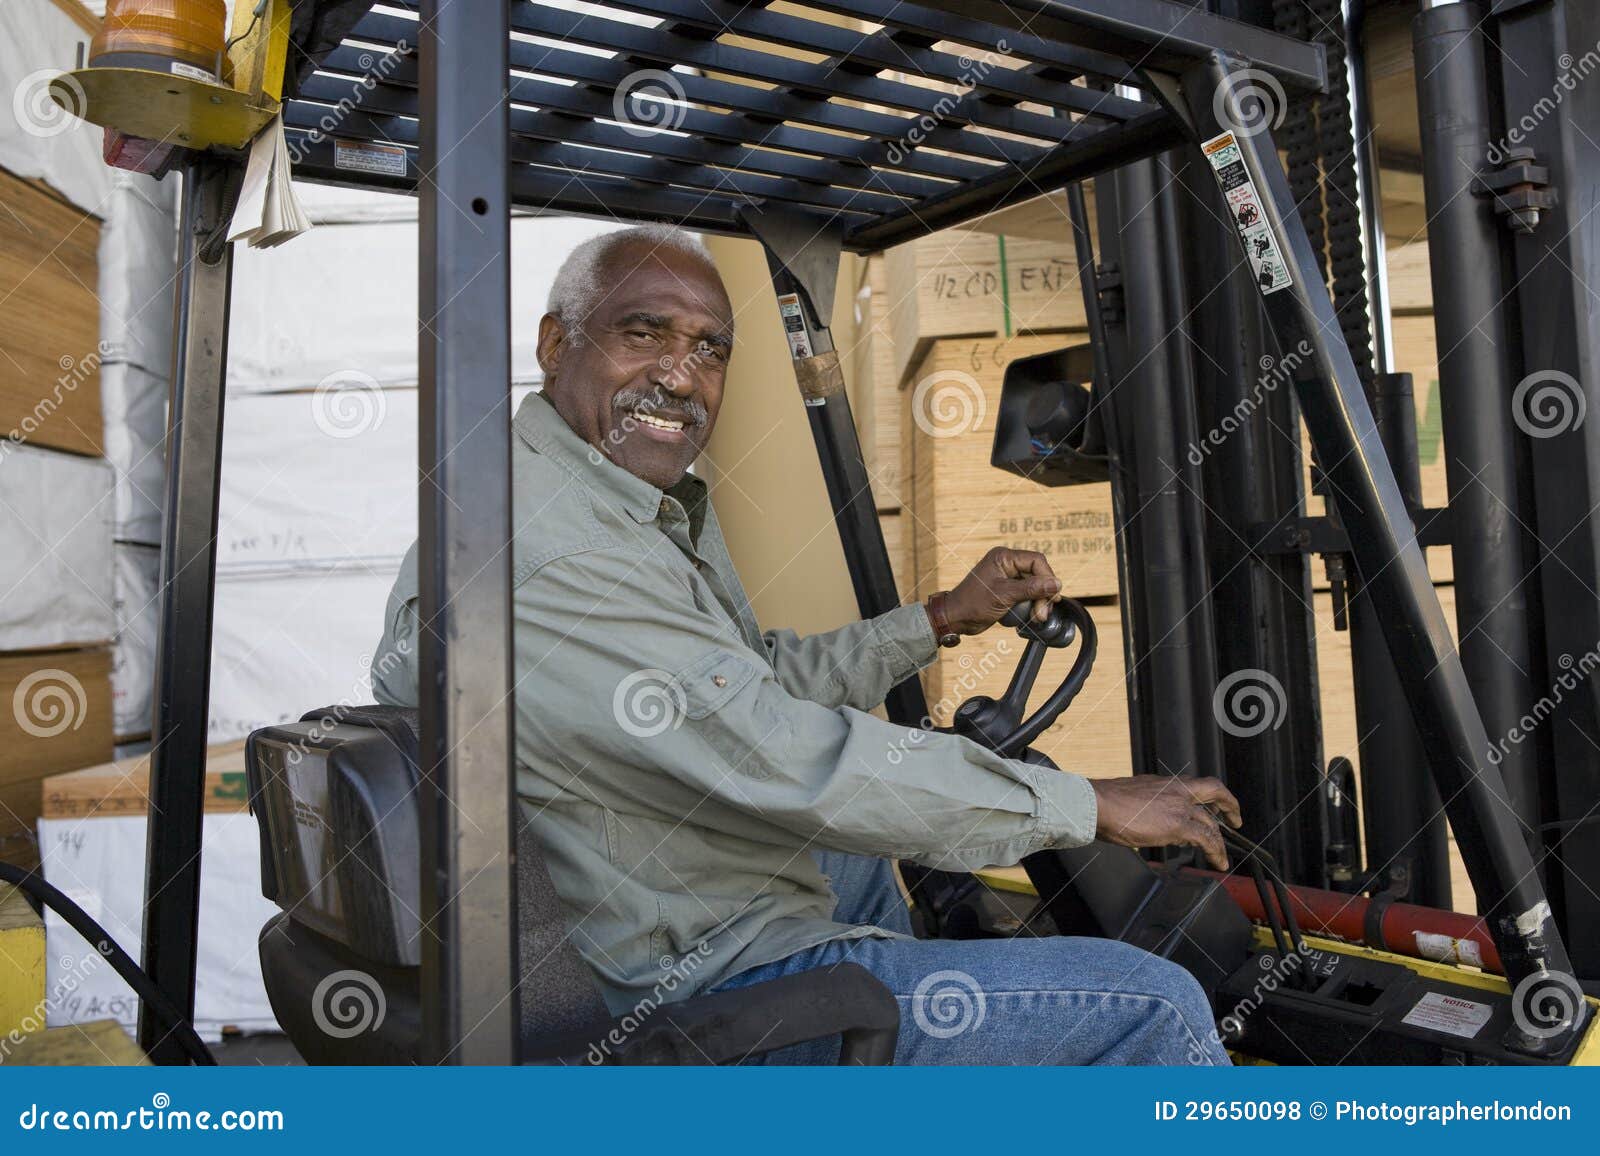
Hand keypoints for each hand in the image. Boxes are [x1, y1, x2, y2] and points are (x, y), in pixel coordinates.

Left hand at [941, 547, 1062, 634]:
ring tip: (1037, 617)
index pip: (1036, 561)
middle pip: (1038, 574)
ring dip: (1039, 601)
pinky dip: (1032, 604)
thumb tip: (1056, 583)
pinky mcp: (1008, 589)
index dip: (1048, 578)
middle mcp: (1007, 563)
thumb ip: (1031, 588)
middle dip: (1043, 594)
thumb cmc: (973, 604)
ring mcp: (1008, 576)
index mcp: (1004, 557)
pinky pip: (1027, 593)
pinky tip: (1032, 615)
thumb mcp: (1004, 595)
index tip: (1052, 597)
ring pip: (1035, 585)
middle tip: (1042, 613)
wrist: (956, 618)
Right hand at [1089, 775, 1242, 870]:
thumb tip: (1156, 823)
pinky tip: (1217, 862)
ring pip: (1210, 823)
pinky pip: (1205, 838)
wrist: (1097, 804)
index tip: (1221, 802)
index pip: (1198, 784)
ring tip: (1222, 858)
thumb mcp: (1133, 798)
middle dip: (1230, 808)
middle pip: (1214, 795)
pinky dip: (1215, 851)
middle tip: (1235, 821)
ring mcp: (1178, 806)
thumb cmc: (1105, 803)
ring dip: (1219, 842)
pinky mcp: (1177, 824)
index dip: (1215, 793)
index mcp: (1164, 783)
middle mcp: (1176, 790)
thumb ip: (1150, 807)